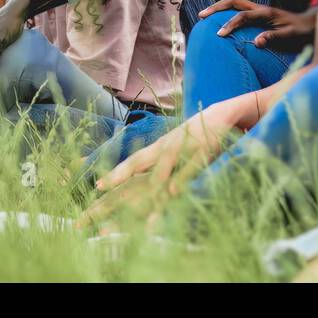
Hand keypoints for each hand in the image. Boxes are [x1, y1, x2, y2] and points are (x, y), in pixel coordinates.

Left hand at [76, 101, 241, 230]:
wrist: (221, 115)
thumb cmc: (193, 136)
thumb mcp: (173, 148)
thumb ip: (157, 164)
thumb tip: (138, 180)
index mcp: (157, 149)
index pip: (132, 162)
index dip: (115, 174)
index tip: (97, 187)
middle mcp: (165, 147)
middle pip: (138, 164)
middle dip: (119, 178)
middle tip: (100, 191)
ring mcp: (183, 148)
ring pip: (163, 166)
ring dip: (148, 182)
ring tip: (133, 202)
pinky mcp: (203, 151)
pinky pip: (191, 167)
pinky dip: (182, 177)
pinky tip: (175, 191)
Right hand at [198, 0, 315, 48]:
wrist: (309, 23)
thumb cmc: (301, 31)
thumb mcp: (290, 36)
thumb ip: (274, 38)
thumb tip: (256, 42)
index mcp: (266, 12)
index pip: (243, 16)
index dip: (230, 24)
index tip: (218, 34)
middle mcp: (260, 8)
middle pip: (233, 2)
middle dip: (216, 7)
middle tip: (201, 15)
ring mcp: (258, 10)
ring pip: (234, 4)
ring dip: (219, 8)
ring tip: (204, 16)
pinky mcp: (258, 14)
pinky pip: (238, 10)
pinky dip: (226, 13)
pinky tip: (218, 21)